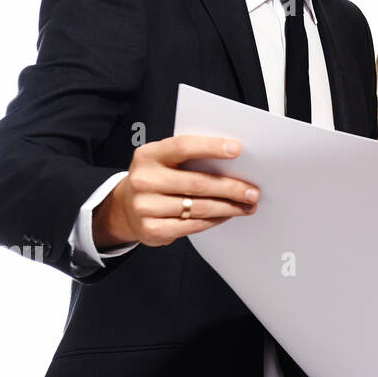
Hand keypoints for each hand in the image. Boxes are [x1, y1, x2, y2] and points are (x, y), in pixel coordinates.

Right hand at [94, 135, 259, 248]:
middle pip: (197, 183)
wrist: (125, 207)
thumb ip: (189, 157)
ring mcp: (145, 207)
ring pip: (199, 207)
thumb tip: (233, 161)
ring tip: (246, 205)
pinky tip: (227, 214)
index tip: (237, 149)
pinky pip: (193, 225)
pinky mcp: (152, 229)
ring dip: (229, 207)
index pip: (183, 147)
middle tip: (252, 191)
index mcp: (149, 155)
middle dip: (231, 188)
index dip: (211, 147)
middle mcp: (144, 180)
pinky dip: (215, 220)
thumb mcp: (163, 160)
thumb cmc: (155, 178)